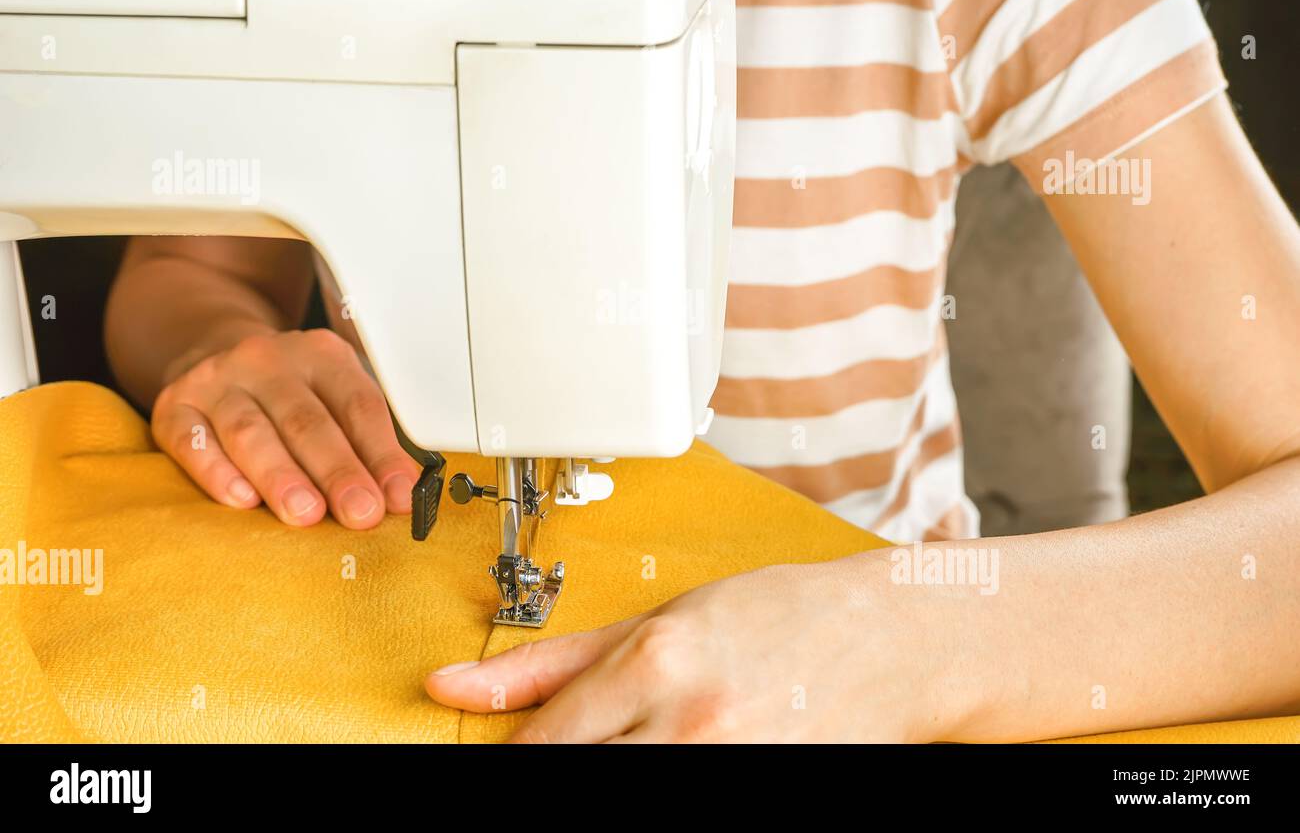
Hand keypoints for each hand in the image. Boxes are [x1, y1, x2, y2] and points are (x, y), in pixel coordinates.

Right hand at [151, 328, 419, 528]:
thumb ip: (366, 442)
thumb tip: (402, 496)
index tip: (400, 496)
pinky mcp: (173, 405)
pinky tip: (242, 501)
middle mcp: (267, 360)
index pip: (358, 405)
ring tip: (306, 514)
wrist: (213, 348)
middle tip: (361, 512)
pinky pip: (191, 440)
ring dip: (281, 476)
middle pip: (307, 420)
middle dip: (338, 471)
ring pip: (250, 431)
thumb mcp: (334, 396)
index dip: (382, 453)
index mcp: (321, 355)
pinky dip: (217, 472)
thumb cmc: (289, 391)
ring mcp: (216, 380)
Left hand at [425, 556, 962, 741]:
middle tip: (593, 746)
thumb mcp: (655, 618)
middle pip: (580, 775)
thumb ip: (547, 662)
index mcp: (653, 663)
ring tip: (647, 743)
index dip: (519, 757)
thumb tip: (450, 686)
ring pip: (634, 792)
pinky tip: (680, 755)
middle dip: (569, 765)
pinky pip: (690, 806)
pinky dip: (668, 786)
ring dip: (621, 774)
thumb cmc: (773, 616)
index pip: (544, 745)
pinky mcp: (765, 791)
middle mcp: (689, 722)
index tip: (518, 756)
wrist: (886, 638)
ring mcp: (733, 765)